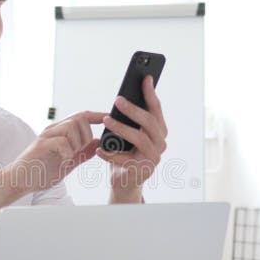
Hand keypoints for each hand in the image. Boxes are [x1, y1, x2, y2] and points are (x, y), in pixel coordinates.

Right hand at [8, 110, 107, 193]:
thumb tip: (97, 143)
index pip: (81, 116)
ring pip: (71, 127)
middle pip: (79, 118)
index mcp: (60, 132)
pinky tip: (64, 161)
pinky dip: (67, 152)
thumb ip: (82, 153)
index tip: (109, 117)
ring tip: (70, 157)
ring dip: (76, 143)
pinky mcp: (40, 145)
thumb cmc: (41, 171)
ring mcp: (46, 136)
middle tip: (80, 151)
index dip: (96, 116)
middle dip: (86, 135)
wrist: (19, 181)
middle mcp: (53, 130)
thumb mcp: (68, 162)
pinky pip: (61, 142)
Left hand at [96, 75, 167, 201]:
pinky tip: (100, 150)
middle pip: (150, 123)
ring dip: (122, 128)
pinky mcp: (141, 171)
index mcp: (158, 132)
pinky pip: (125, 161)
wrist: (125, 181)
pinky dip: (111, 155)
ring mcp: (152, 159)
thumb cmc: (126, 153)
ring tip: (107, 120)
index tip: (146, 78)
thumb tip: (122, 98)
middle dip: (134, 110)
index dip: (151, 94)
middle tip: (118, 100)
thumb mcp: (129, 134)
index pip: (156, 110)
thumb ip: (131, 120)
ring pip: (140, 139)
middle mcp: (160, 144)